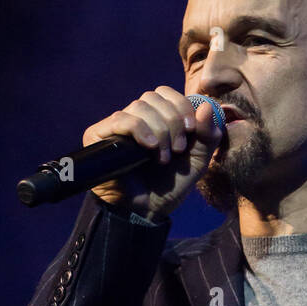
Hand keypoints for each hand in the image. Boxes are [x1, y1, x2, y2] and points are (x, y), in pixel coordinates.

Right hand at [83, 86, 224, 219]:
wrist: (146, 212)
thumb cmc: (169, 188)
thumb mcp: (197, 162)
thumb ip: (207, 136)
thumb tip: (205, 107)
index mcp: (156, 118)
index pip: (166, 93)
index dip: (181, 105)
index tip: (191, 129)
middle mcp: (136, 118)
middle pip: (153, 97)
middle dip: (172, 122)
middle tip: (178, 149)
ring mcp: (117, 126)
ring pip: (140, 107)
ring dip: (159, 131)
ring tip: (163, 158)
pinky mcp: (99, 135)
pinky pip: (122, 119)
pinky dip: (140, 129)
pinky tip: (149, 147)